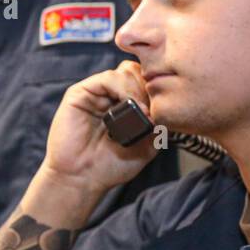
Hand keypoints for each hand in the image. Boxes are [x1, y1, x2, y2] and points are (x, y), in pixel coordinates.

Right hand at [40, 60, 158, 194]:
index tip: (167, 107)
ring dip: (140, 89)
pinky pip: (108, 78)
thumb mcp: (146, 146)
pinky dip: (124, 88)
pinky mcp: (80, 93)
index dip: (159, 89)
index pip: (148, 81)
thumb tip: (168, 104)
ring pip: (127, 71)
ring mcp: (96, 93)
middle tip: (154, 110)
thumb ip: (159, 124)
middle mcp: (111, 95)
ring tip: (143, 112)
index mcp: (126, 104)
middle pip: (139, 71)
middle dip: (151, 87)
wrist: (82, 179)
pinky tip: (131, 107)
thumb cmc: (110, 166)